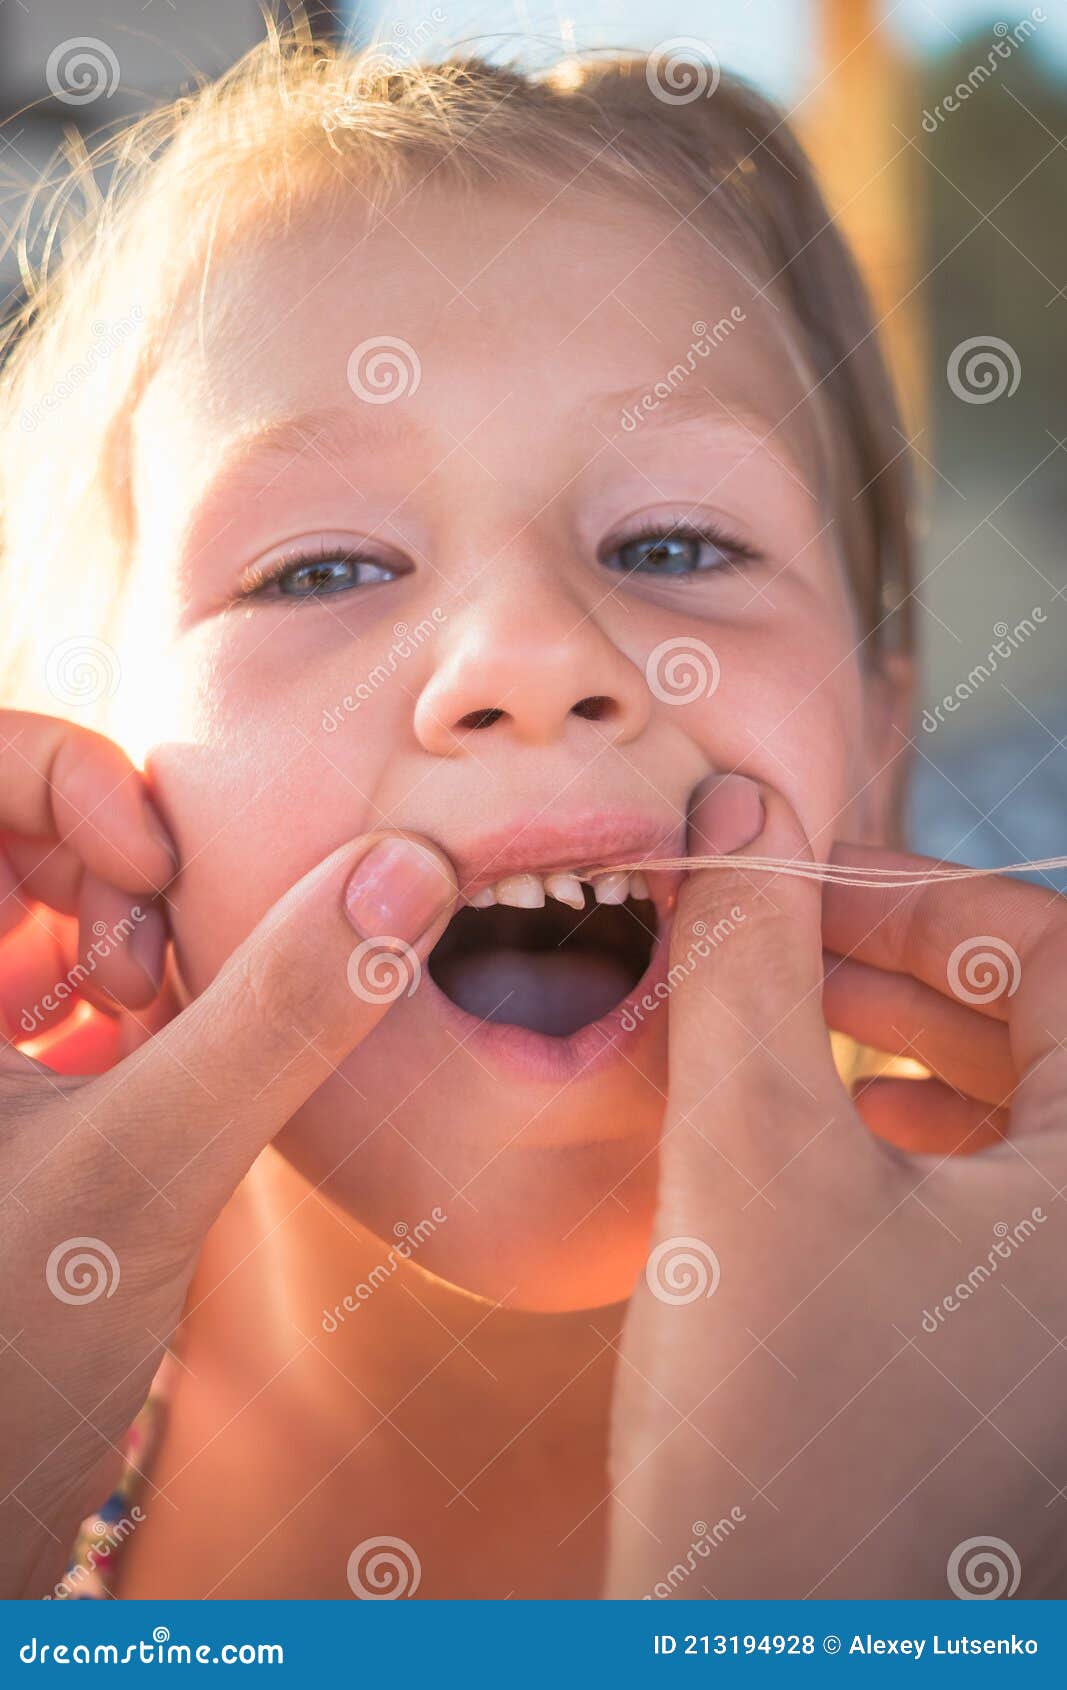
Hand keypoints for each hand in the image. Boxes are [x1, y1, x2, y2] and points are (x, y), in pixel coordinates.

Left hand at [0, 712, 456, 1595]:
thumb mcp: (147, 1169)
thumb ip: (281, 1016)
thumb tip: (413, 869)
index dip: (61, 773)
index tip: (155, 862)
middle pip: (16, 825)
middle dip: (108, 867)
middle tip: (161, 967)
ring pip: (44, 895)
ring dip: (124, 934)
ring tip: (156, 1025)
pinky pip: (56, 970)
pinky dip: (124, 992)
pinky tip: (150, 1061)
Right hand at [607, 775, 1066, 1598]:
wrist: (766, 1668)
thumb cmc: (781, 1433)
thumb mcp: (751, 1158)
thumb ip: (748, 958)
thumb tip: (740, 807)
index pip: (1062, 955)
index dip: (918, 893)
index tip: (793, 875)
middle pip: (1042, 1029)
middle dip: (898, 963)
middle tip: (772, 931)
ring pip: (1018, 1113)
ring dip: (899, 1041)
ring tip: (780, 1011)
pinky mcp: (1039, 1360)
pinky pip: (1004, 1197)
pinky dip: (918, 1133)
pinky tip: (829, 1122)